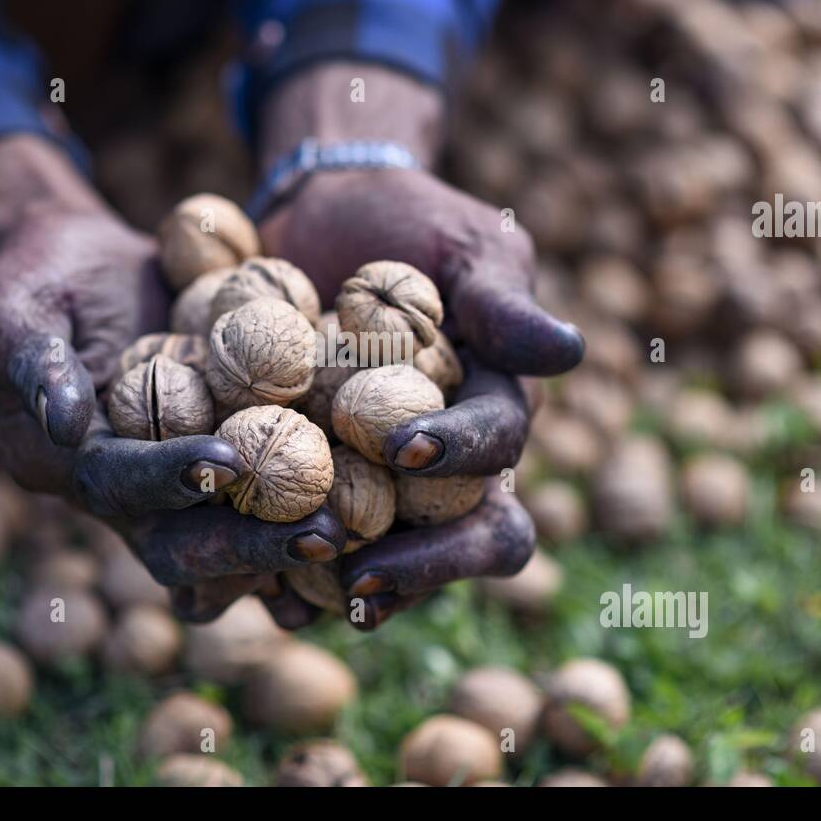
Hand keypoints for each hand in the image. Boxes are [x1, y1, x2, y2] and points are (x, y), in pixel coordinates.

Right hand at [0, 137, 348, 603]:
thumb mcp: (18, 305)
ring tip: (358, 537)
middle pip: (182, 544)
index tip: (223, 465)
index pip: (117, 484)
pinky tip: (375, 516)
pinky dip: (309, 516)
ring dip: (290, 548)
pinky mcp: (222, 462)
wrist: (85, 270)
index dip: (167, 479)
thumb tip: (65, 418)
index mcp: (69, 464)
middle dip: (249, 544)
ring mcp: (177, 486)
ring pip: (231, 541)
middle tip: (320, 534)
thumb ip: (33, 359)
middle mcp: (125, 495)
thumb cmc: (41, 277)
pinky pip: (266, 503)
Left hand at [246, 64, 585, 629]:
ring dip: (349, 588)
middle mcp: (452, 464)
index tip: (408, 448)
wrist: (325, 215)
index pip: (497, 451)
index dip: (461, 455)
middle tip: (361, 577)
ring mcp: (389, 483)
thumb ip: (505, 303)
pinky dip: (288, 572)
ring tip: (294, 605)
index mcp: (494, 410)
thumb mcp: (467, 246)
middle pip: (464, 537)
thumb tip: (570, 352)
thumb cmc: (411, 223)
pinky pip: (316, 545)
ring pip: (392, 560)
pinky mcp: (324, 482)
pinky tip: (250, 590)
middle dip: (421, 567)